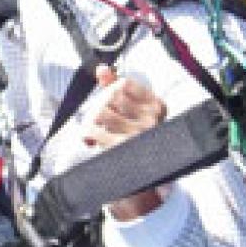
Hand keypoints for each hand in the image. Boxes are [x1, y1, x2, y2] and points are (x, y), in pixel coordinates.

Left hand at [85, 65, 169, 219]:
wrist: (141, 177)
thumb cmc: (134, 138)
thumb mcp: (132, 111)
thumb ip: (116, 87)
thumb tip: (101, 68)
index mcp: (157, 106)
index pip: (124, 84)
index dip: (109, 90)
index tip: (107, 100)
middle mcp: (151, 119)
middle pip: (110, 96)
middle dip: (98, 105)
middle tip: (95, 117)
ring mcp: (138, 134)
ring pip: (101, 112)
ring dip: (91, 119)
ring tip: (93, 129)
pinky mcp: (122, 148)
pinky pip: (94, 131)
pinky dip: (87, 134)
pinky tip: (90, 141)